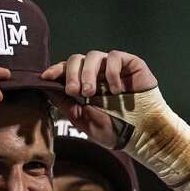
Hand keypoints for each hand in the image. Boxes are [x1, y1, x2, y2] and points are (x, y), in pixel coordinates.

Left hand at [42, 50, 158, 147]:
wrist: (143, 135)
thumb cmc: (115, 131)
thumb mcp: (83, 120)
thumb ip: (65, 104)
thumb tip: (46, 89)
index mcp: (85, 85)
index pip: (67, 71)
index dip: (56, 70)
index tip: (46, 77)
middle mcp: (98, 74)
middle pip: (77, 59)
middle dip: (72, 75)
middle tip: (75, 92)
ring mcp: (114, 68)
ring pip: (94, 56)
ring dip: (88, 73)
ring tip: (91, 93)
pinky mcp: (131, 64)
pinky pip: (115, 57)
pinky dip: (112, 72)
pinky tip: (116, 90)